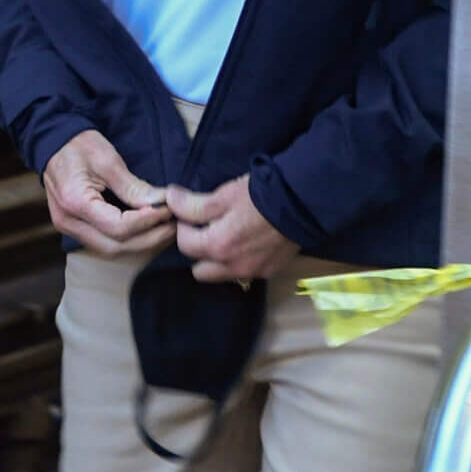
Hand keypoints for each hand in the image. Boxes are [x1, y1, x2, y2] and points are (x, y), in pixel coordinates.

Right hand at [39, 128, 172, 259]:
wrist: (52, 142)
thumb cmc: (78, 145)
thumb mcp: (107, 160)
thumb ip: (133, 187)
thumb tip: (161, 204)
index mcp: (74, 202)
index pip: (119, 227)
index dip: (148, 222)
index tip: (168, 210)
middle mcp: (68, 221)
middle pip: (115, 246)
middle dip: (149, 239)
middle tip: (174, 226)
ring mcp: (68, 227)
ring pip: (110, 251)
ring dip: (141, 244)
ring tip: (164, 230)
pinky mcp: (73, 227)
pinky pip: (104, 244)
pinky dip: (128, 241)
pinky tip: (146, 231)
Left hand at [166, 175, 296, 283]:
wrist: (301, 204)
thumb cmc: (257, 197)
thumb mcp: (221, 196)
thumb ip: (192, 205)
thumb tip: (169, 200)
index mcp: (218, 248)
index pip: (184, 245)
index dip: (184, 226)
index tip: (191, 213)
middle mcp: (234, 267)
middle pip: (200, 270)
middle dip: (198, 251)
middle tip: (205, 229)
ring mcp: (254, 272)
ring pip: (223, 274)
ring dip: (218, 260)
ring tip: (225, 236)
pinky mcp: (270, 271)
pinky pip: (245, 272)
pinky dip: (239, 261)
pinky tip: (246, 242)